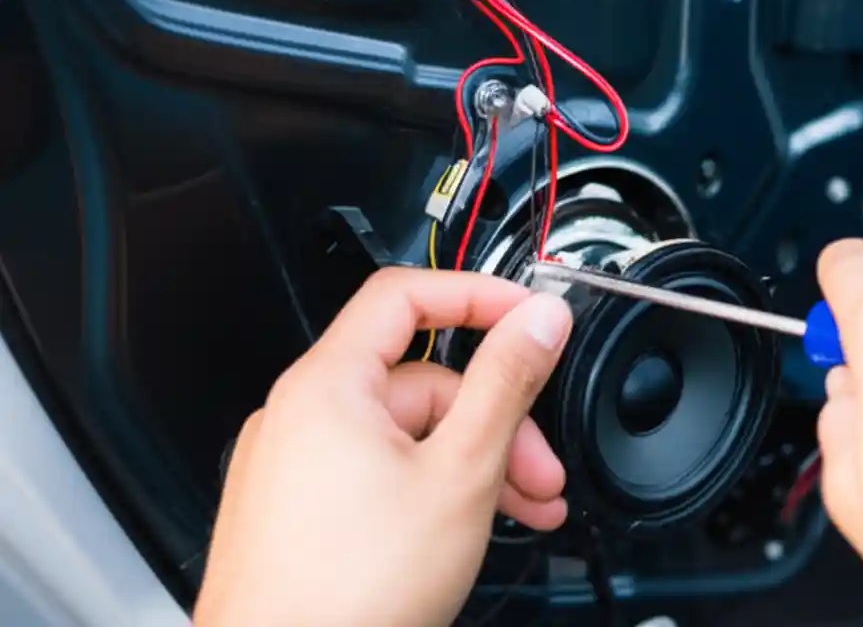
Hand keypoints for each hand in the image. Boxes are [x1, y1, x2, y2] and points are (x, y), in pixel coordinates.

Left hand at [194, 268, 573, 626]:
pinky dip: (428, 490)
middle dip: (495, 422)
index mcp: (328, 386)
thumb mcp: (460, 475)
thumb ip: (505, 385)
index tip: (529, 317)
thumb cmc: (347, 595)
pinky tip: (466, 529)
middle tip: (540, 469)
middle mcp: (299, 416)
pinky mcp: (295, 512)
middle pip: (420, 383)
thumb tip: (537, 321)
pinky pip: (375, 474)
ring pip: (404, 437)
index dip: (478, 297)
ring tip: (521, 511)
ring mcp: (292, 466)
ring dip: (472, 465)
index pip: (406, 296)